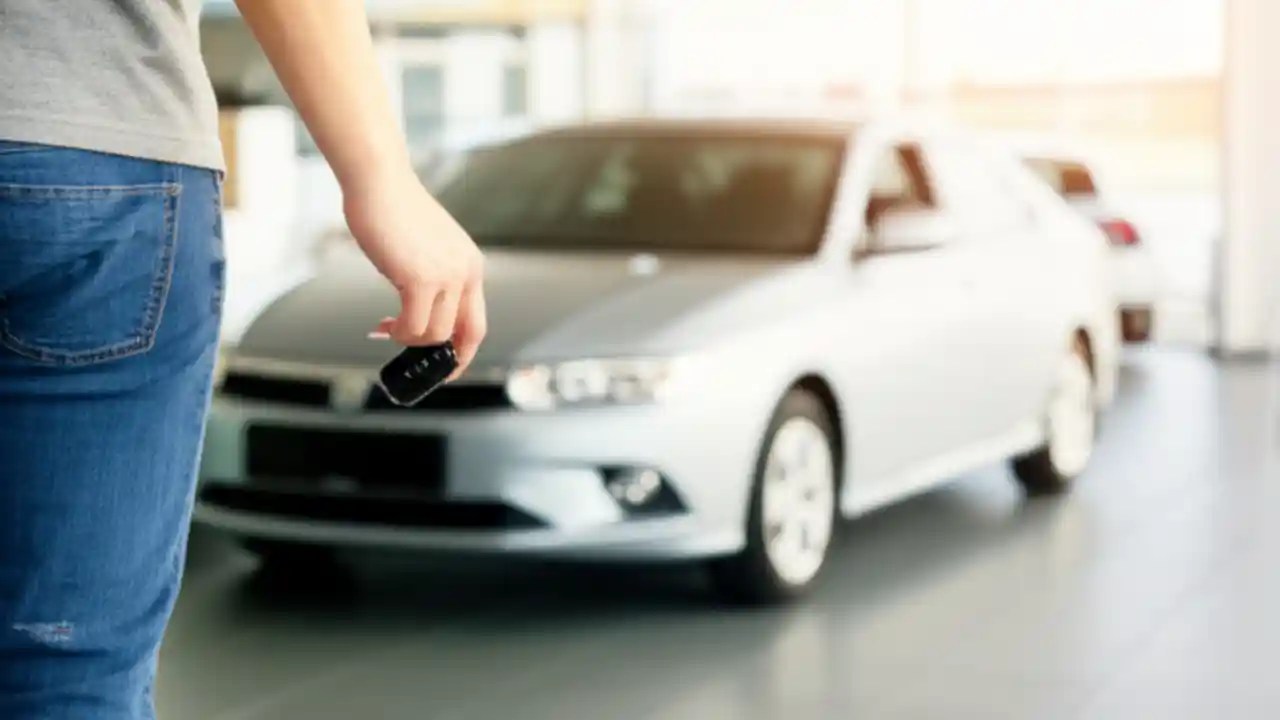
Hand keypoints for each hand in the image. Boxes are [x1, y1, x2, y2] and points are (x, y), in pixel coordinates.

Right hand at [343, 166, 486, 378]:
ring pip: (435, 334)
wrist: (378, 182)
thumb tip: (421, 317)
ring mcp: (446, 276)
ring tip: (388, 326)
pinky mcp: (421, 278)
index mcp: (471, 265)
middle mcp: (466, 272)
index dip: (464, 350)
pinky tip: (382, 324)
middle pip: (465, 334)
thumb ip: (433, 279)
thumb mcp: (426, 249)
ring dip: (408, 338)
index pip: (477, 321)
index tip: (446, 365)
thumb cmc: (394, 211)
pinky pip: (413, 325)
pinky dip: (397, 331)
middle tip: (415, 360)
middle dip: (442, 356)